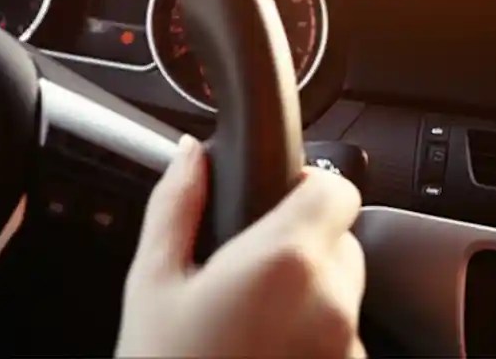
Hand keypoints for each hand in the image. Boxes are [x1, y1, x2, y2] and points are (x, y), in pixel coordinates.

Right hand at [116, 136, 365, 357]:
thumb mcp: (151, 282)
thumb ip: (175, 205)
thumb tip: (190, 156)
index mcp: (283, 262)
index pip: (337, 189)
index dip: (305, 186)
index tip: (273, 201)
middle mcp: (330, 305)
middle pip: (341, 241)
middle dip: (300, 243)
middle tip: (243, 271)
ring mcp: (345, 350)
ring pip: (341, 294)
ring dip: (306, 294)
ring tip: (245, 323)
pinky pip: (338, 339)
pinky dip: (309, 338)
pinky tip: (258, 353)